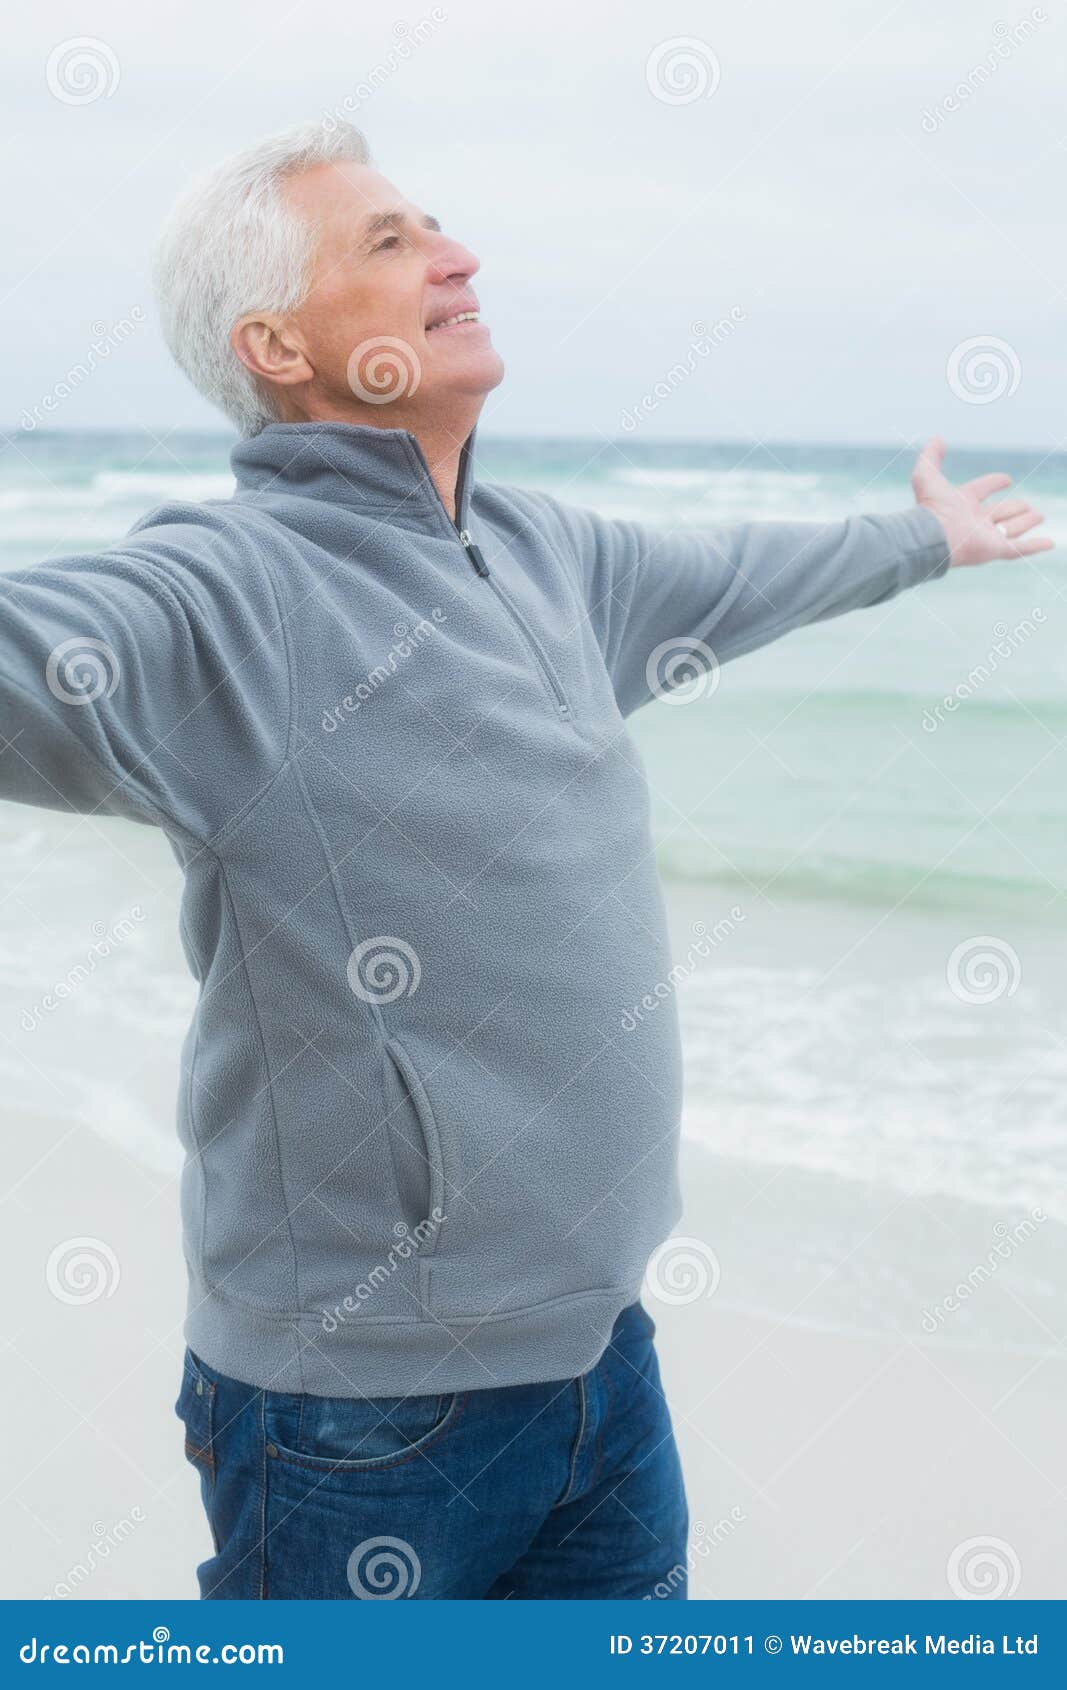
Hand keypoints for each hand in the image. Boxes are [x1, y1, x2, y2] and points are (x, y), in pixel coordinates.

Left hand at [910, 436, 1053, 567]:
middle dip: (1014, 508)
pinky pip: (1021, 548)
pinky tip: (1050, 543)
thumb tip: (936, 438)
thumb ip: (931, 455)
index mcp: (962, 504)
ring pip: (1013, 528)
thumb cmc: (930, 507)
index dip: (994, 483)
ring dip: (1027, 522)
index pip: (982, 490)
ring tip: (1040, 516)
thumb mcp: (927, 474)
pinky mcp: (997, 549)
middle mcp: (976, 521)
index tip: (1006, 479)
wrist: (933, 536)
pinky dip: (1036, 546)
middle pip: (1001, 511)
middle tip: (1027, 505)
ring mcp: (988, 536)